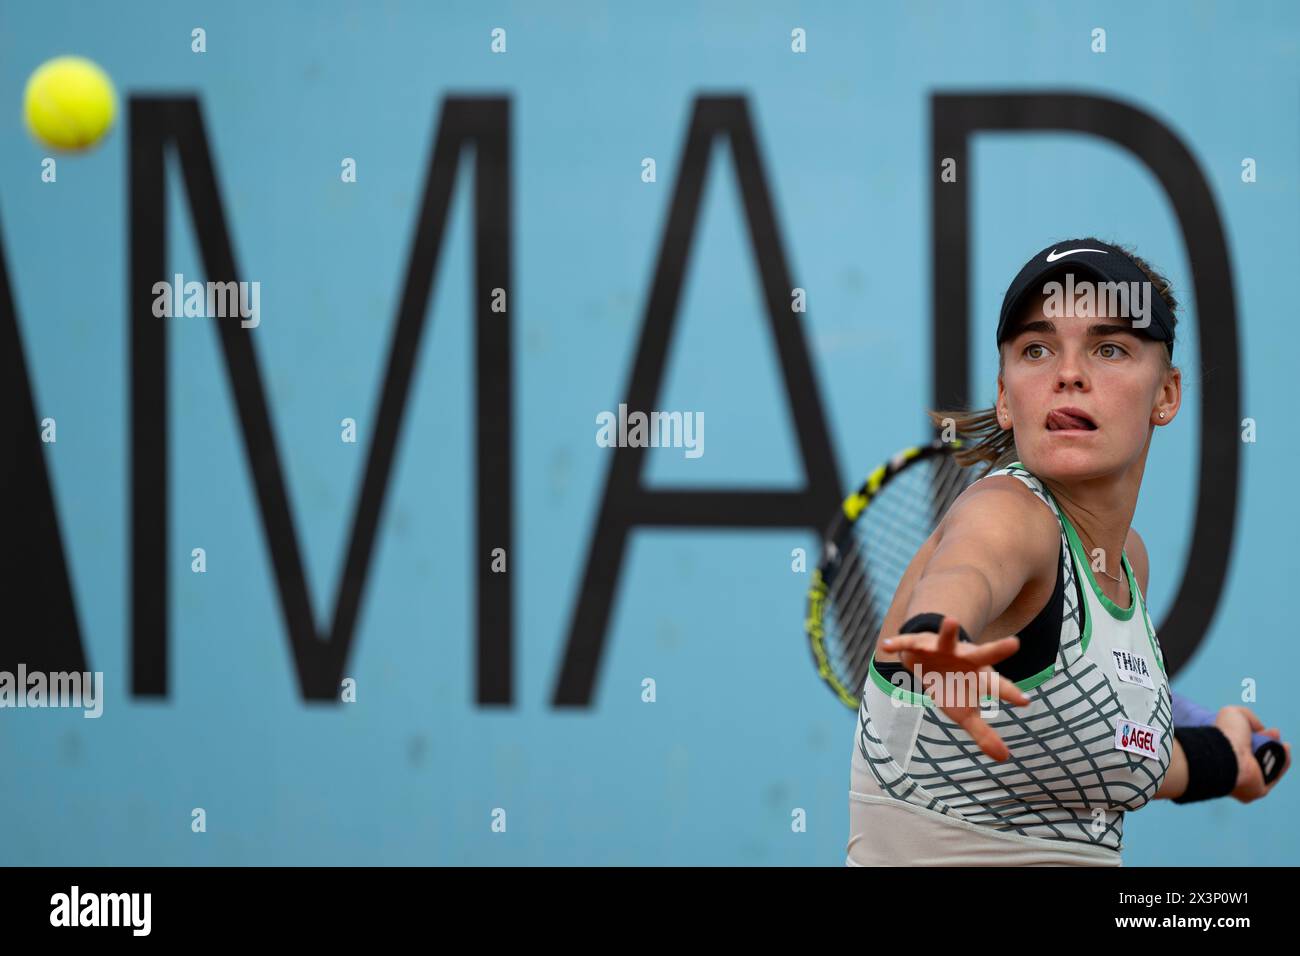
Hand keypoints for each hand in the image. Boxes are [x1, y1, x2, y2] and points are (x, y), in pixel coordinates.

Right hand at [879, 616, 1029, 761]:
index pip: (997, 686)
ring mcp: (942, 648)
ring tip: (951, 620)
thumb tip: (1005, 758)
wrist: (929, 658)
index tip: (1025, 702)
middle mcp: (966, 658)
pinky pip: (908, 643)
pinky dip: (899, 644)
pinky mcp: (919, 643)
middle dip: (998, 650)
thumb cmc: (952, 687)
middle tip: (1015, 644)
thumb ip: (984, 733)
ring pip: (947, 639)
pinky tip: (887, 647)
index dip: (1009, 693)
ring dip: (949, 631)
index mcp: (979, 676)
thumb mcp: (966, 712)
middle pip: (984, 654)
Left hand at [1213, 706, 1290, 802]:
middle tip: (1276, 734)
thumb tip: (1260, 729)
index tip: (1269, 730)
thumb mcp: (1233, 714)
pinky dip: (1282, 764)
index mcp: (1225, 753)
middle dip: (1270, 744)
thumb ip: (1247, 717)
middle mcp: (1233, 767)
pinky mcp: (1257, 790)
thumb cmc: (1225, 734)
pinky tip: (1286, 750)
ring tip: (1284, 744)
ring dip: (1279, 755)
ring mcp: (1244, 780)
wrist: (1226, 755)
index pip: (1244, 747)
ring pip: (1267, 767)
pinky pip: (1273, 777)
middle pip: (1257, 756)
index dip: (1258, 736)